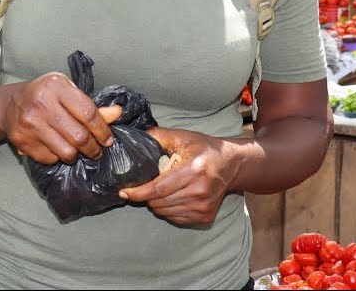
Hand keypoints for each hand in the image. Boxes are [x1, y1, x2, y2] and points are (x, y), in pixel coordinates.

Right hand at [1, 72, 120, 164]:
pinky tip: (56, 147)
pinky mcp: (22, 141)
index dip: (102, 130)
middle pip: (79, 136)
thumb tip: (116, 113)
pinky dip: (58, 157)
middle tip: (96, 151)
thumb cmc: (46, 95)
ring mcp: (30, 124)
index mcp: (57, 87)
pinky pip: (50, 158)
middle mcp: (42, 104)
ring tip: (77, 150)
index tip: (107, 140)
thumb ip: (91, 105)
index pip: (88, 113)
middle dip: (93, 148)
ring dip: (76, 155)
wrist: (10, 104)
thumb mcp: (68, 91)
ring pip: (66, 152)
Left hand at [119, 127, 236, 225]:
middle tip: (142, 188)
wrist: (231, 164)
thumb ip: (158, 136)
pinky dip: (168, 211)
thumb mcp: (183, 137)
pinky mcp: (206, 216)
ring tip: (159, 191)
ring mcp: (204, 206)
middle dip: (145, 197)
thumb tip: (137, 137)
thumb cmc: (204, 148)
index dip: (138, 192)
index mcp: (193, 170)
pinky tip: (171, 199)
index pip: (158, 188)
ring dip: (156, 204)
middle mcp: (200, 190)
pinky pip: (177, 219)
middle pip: (160, 202)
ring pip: (166, 212)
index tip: (124, 192)